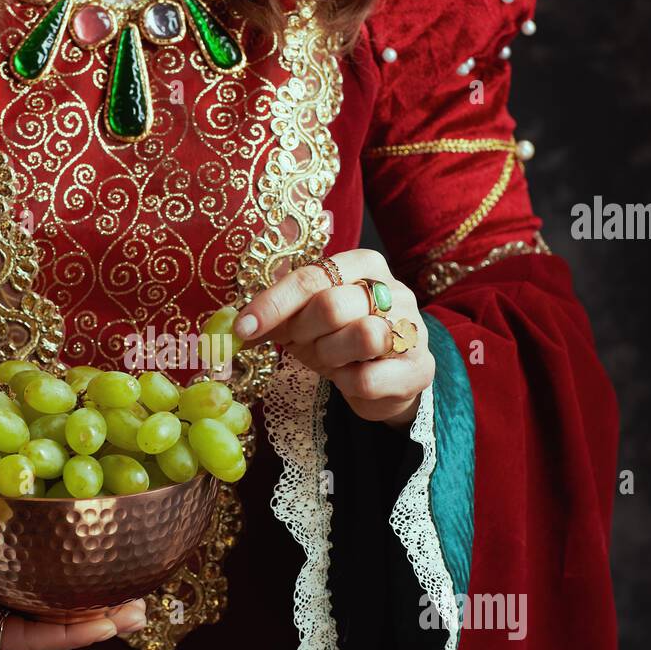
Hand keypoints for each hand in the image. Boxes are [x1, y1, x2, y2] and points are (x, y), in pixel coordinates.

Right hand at [0, 497, 146, 649]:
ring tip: (138, 605)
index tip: (99, 625)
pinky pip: (42, 597)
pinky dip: (77, 593)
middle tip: (137, 614)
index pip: (18, 639)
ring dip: (94, 615)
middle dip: (92, 628)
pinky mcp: (2, 584)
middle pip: (42, 635)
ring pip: (48, 620)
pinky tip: (113, 583)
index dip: (61, 636)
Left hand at [233, 248, 433, 427]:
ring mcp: (411, 329)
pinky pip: (369, 378)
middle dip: (304, 332)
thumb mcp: (306, 321)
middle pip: (333, 305)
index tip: (243, 329)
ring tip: (330, 360)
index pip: (312, 277)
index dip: (273, 304)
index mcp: (363, 265)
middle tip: (301, 344)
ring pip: (363, 336)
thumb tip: (231, 327)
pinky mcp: (418, 368)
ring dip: (331, 356)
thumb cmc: (340, 341)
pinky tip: (350, 380)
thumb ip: (276, 316)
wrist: (385, 381)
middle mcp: (393, 290)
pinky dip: (348, 384)